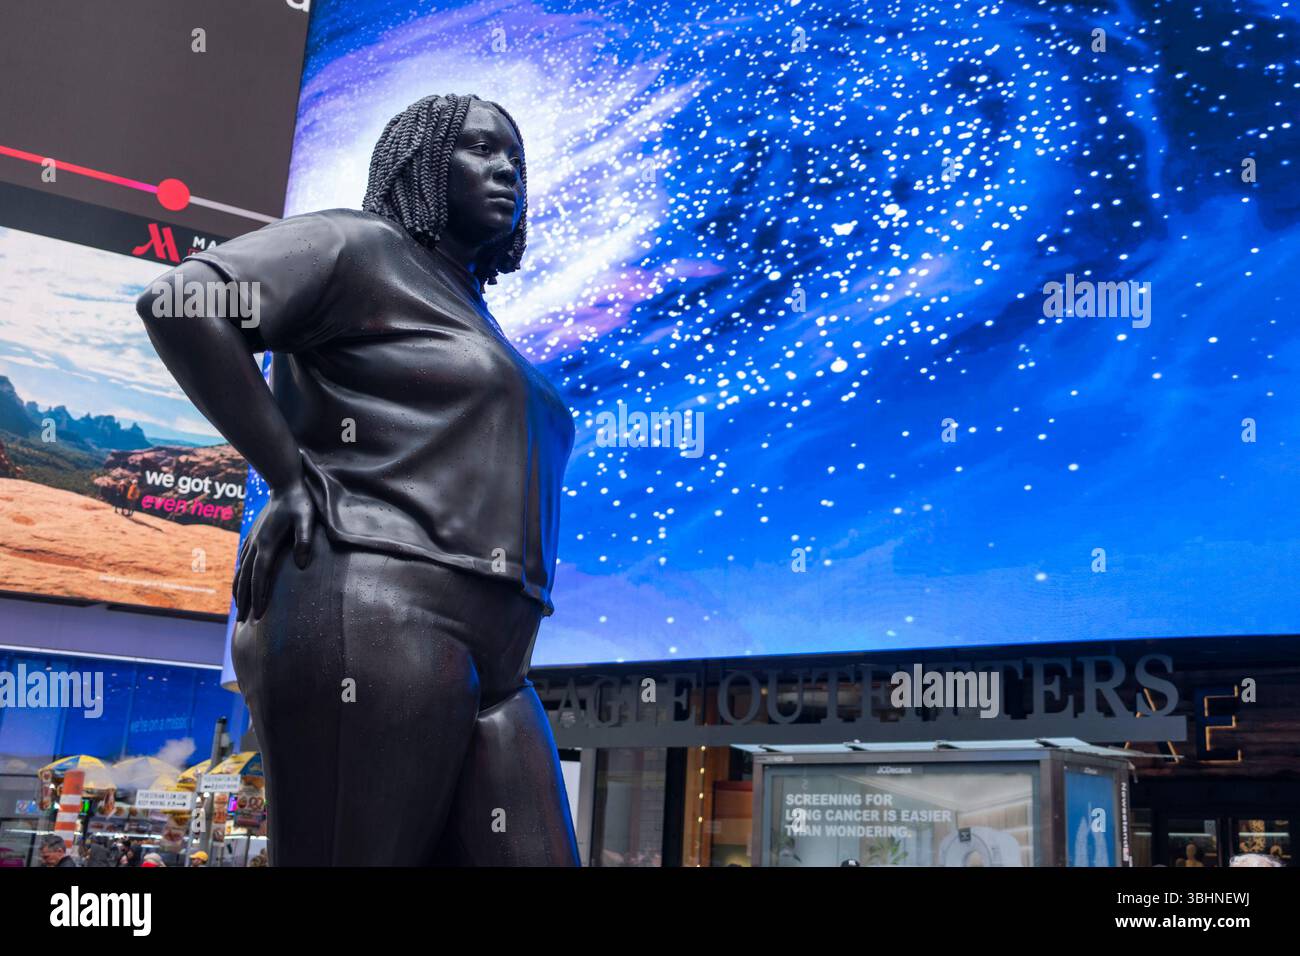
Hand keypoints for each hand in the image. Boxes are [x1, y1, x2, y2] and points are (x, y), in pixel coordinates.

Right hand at [234, 478, 316, 621]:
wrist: (285, 483)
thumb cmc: (299, 502)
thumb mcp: (306, 519)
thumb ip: (304, 541)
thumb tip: (301, 565)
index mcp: (267, 544)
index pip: (260, 577)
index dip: (259, 597)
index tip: (258, 615)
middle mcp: (255, 544)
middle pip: (246, 578)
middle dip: (245, 601)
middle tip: (243, 622)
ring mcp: (252, 539)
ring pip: (241, 570)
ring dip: (239, 590)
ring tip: (239, 607)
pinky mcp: (254, 535)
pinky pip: (243, 560)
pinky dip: (240, 574)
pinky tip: (241, 581)